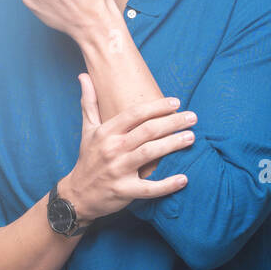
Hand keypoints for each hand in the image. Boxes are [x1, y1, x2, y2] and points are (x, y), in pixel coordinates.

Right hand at [61, 72, 194, 221]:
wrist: (78, 194)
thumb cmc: (88, 159)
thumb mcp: (87, 130)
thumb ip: (89, 103)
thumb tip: (84, 75)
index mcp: (105, 133)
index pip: (134, 114)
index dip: (156, 106)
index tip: (176, 102)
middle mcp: (112, 149)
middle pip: (147, 131)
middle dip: (172, 122)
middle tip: (192, 117)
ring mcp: (118, 170)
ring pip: (150, 153)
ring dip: (173, 144)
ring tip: (191, 137)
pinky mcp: (124, 191)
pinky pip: (149, 188)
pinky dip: (167, 184)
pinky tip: (184, 178)